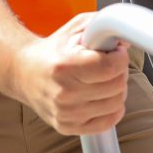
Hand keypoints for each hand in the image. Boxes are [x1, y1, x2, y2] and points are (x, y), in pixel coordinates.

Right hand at [11, 13, 131, 135]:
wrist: (25, 73)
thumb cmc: (54, 51)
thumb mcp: (76, 28)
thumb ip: (103, 25)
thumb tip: (127, 38)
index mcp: (65, 67)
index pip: (111, 68)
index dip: (120, 57)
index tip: (116, 52)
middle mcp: (64, 93)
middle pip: (117, 86)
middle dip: (120, 71)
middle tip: (110, 65)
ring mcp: (66, 113)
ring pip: (116, 104)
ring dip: (117, 90)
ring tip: (104, 80)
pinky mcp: (68, 127)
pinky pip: (107, 122)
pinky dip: (112, 109)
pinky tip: (104, 96)